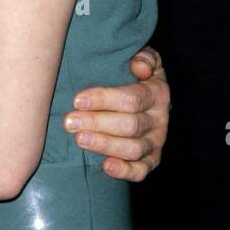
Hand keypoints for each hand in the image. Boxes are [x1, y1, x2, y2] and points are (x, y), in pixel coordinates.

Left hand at [64, 44, 169, 182]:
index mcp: (157, 93)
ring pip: (133, 149)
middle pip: (130, 125)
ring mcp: (156, 142)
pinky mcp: (150, 160)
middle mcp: (159, 119)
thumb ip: (145, 58)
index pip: (132, 99)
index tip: (78, 100)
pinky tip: (105, 166)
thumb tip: (139, 67)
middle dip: (97, 123)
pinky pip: (141, 171)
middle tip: (69, 122)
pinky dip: (125, 171)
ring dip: (105, 145)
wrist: (144, 98)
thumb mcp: (142, 59)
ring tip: (80, 139)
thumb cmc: (132, 75)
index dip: (104, 100)